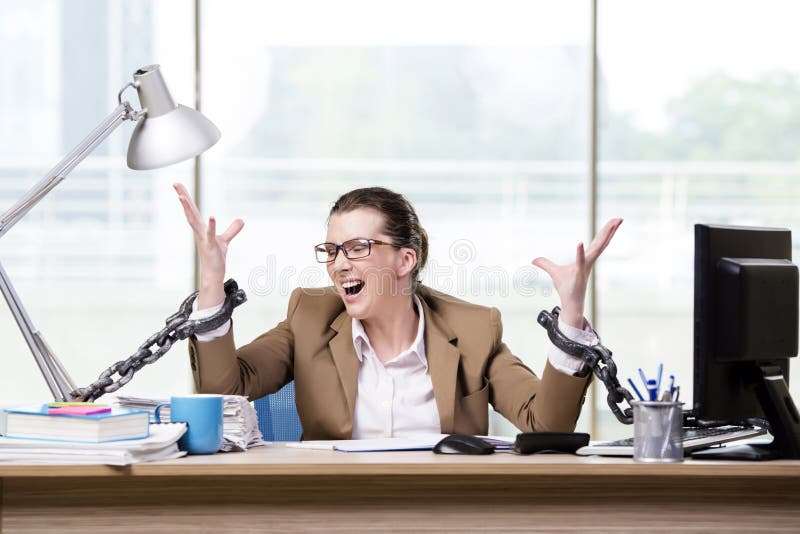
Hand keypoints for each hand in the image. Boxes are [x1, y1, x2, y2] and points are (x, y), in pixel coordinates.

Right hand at [173, 183, 243, 308]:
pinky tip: (212, 216)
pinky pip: (210, 234)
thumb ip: (232, 230)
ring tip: (182, 196)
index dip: (186, 196)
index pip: (193, 209)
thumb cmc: (216, 257)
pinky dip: (211, 225)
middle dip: (183, 197)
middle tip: (175, 183)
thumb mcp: (225, 240)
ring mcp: (203, 238)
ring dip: (188, 209)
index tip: (178, 184)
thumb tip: (241, 220)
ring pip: (194, 221)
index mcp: (201, 228)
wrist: (213, 274)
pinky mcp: (211, 246)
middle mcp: (199, 231)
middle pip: (190, 211)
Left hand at [532, 218, 622, 328]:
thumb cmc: (566, 288)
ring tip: (613, 225)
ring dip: (604, 237)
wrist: (570, 303)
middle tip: (620, 218)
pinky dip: (579, 252)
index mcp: (586, 258)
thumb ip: (545, 264)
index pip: (598, 242)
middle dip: (610, 230)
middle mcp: (589, 261)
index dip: (606, 231)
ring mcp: (585, 267)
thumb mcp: (553, 272)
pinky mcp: (578, 274)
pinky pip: (579, 261)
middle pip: (601, 242)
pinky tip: (580, 243)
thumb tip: (534, 260)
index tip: (614, 221)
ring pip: (597, 249)